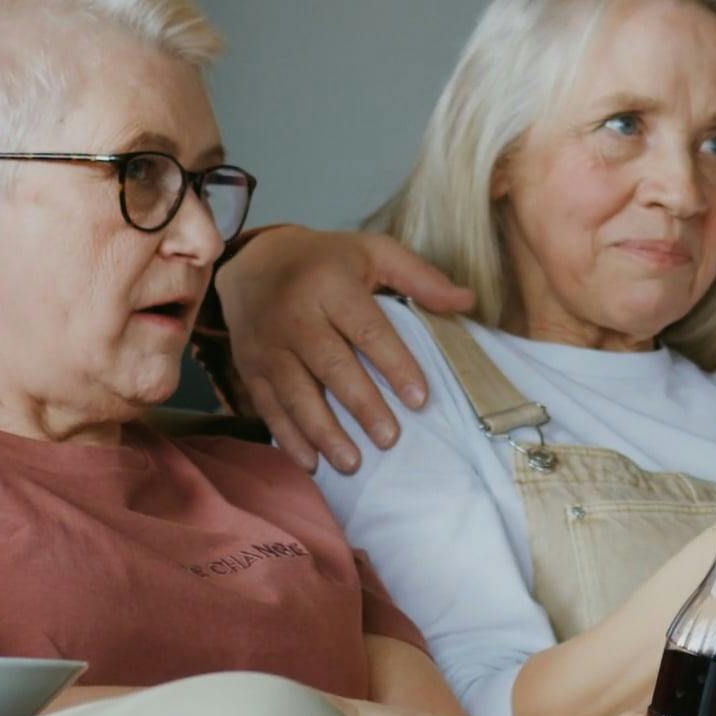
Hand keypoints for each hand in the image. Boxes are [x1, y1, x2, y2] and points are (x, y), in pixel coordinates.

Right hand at [211, 227, 477, 471]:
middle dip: (361, 405)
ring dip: (323, 432)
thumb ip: (419, 277)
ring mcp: (267, 344)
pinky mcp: (249, 366)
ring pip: (296, 393)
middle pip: (331, 365)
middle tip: (389, 439)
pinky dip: (288, 438)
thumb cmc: (326, 261)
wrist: (253, 262)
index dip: (395, 365)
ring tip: (352, 463)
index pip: (367, 330)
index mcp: (330, 285)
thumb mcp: (372, 251)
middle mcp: (295, 314)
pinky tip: (311, 463)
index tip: (420, 399)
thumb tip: (466, 301)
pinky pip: (268, 406)